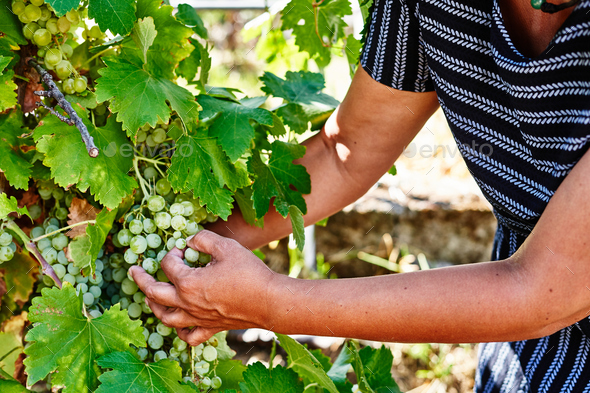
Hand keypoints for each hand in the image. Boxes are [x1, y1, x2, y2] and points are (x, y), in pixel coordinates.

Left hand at [129, 230, 275, 345]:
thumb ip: (204, 239)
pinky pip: (188, 335)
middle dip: (141, 280)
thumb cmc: (249, 273)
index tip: (183, 247)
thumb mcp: (226, 247)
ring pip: (165, 317)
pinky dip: (179, 331)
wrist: (269, 301)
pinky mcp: (211, 328)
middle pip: (154, 293)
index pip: (168, 264)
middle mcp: (187, 303)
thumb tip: (190, 240)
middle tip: (134, 270)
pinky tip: (179, 323)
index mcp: (188, 282)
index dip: (173, 252)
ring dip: (153, 306)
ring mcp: (198, 318)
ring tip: (149, 297)